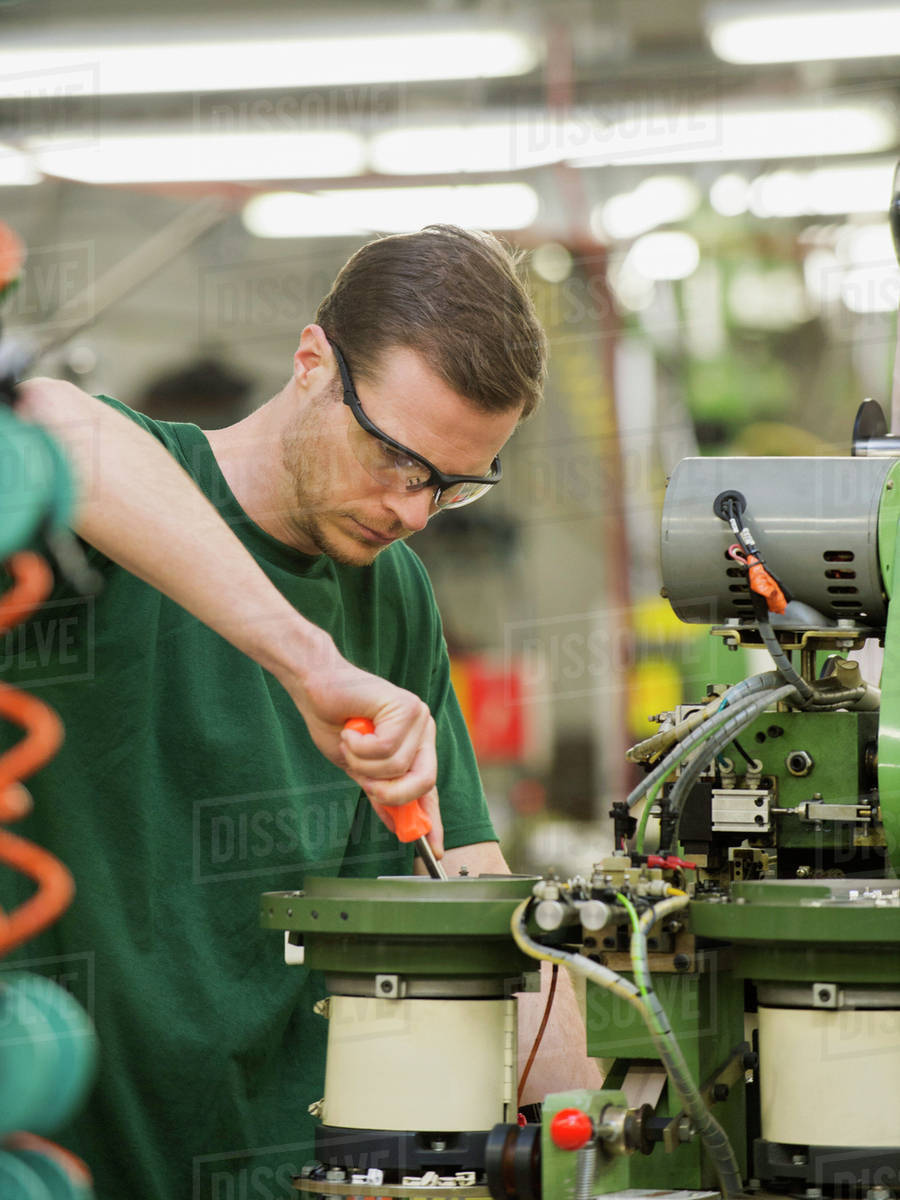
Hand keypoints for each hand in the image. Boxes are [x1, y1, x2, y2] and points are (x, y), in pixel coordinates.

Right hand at [275, 632, 441, 847]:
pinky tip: (351, 728)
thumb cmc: (334, 722)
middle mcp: (423, 731)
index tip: (435, 849)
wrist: (314, 687)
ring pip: (398, 767)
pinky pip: (385, 748)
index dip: (431, 819)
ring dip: (363, 763)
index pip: (429, 788)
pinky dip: (360, 746)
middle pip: (423, 781)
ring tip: (351, 741)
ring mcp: (417, 717)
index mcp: (415, 746)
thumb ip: (380, 790)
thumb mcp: (359, 767)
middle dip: (391, 792)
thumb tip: (397, 824)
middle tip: (365, 782)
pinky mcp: (405, 705)